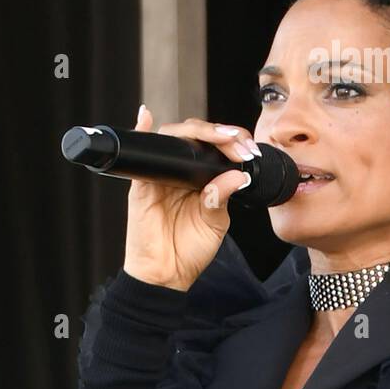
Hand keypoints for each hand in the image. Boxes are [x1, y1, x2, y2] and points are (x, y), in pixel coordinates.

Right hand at [122, 106, 256, 291]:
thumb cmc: (189, 249)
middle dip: (220, 133)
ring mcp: (160, 174)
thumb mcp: (215, 223)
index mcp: (200, 178)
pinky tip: (146, 114)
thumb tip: (235, 175)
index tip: (249, 150)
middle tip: (239, 143)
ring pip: (173, 137)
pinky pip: (140, 153)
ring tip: (219, 136)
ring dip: (196, 130)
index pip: (214, 147)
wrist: (166, 274)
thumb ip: (221, 198)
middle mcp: (180, 171)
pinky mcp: (142, 184)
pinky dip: (141, 130)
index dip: (232, 141)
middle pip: (195, 135)